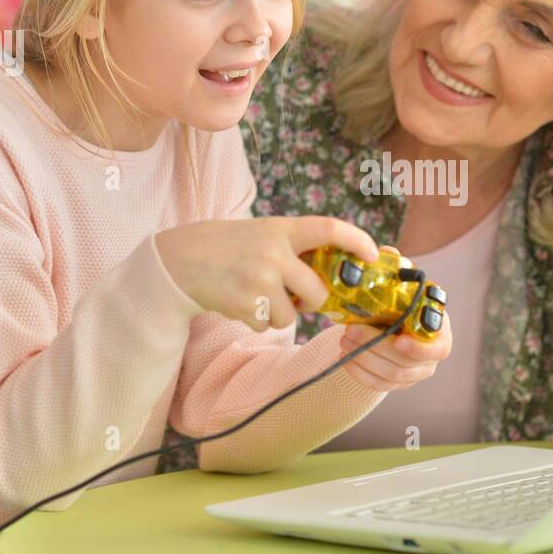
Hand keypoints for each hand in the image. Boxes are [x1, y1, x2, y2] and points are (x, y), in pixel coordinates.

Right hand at [155, 215, 380, 330]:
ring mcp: (260, 280)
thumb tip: (332, 275)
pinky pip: (266, 325)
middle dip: (313, 303)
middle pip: (317, 292)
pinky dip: (256, 320)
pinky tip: (238, 302)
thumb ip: (293, 246)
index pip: (330, 229)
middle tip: (301, 300)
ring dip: (279, 314)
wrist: (178, 260)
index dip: (358, 240)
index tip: (374, 254)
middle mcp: (274, 253)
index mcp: (282, 229)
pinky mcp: (245, 305)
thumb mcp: (262, 232)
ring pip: (292, 316)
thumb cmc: (228, 246)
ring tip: (256, 296)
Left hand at [336, 308, 452, 392]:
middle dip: (374, 346)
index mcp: (440, 339)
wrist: (401, 326)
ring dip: (363, 358)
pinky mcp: (397, 385)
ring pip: (388, 376)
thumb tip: (385, 283)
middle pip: (403, 363)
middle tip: (351, 330)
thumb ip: (403, 297)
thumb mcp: (410, 301)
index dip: (417, 348)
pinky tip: (345, 358)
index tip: (399, 341)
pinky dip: (359, 373)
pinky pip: (378, 385)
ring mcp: (413, 376)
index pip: (435, 350)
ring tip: (344, 341)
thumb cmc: (407, 310)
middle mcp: (430, 362)